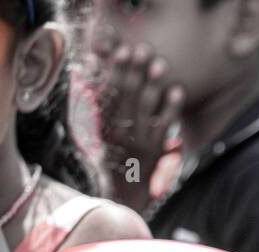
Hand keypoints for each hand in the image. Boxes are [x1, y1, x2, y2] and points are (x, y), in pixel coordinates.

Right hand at [96, 43, 184, 205]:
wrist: (121, 194)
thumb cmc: (108, 157)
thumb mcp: (92, 131)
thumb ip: (89, 101)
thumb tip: (81, 69)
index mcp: (102, 124)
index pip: (108, 91)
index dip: (116, 70)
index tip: (122, 50)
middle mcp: (118, 131)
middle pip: (126, 94)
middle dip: (135, 70)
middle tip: (143, 49)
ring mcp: (137, 140)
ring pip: (145, 107)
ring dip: (153, 84)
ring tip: (159, 64)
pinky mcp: (154, 149)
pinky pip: (164, 125)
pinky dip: (171, 108)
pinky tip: (177, 91)